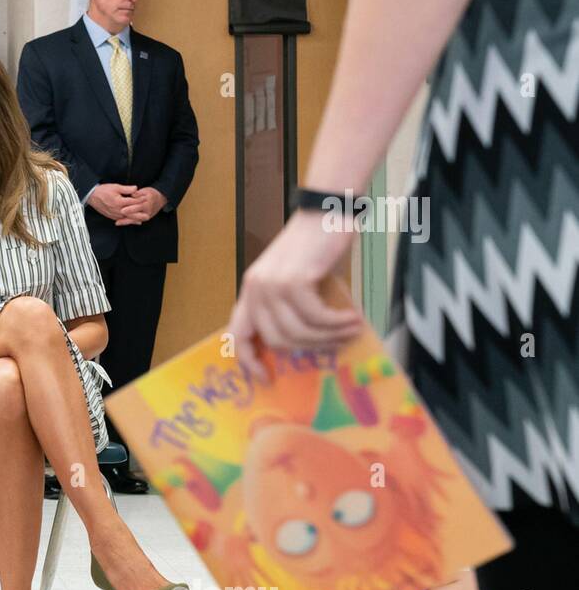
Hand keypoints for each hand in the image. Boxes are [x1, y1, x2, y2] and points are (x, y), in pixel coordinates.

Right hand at [86, 183, 141, 222]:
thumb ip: (127, 189)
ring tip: (143, 219)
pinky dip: (129, 221)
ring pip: (127, 218)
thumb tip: (136, 189)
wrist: (92, 196)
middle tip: (149, 214)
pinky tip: (134, 221)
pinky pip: (122, 220)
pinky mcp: (112, 217)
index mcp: (119, 202)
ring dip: (136, 218)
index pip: (133, 202)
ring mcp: (114, 215)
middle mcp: (117, 210)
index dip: (140, 200)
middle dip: (141, 213)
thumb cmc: (103, 191)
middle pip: (132, 213)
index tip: (146, 199)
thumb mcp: (116, 187)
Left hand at [117, 187, 167, 225]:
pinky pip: (135, 221)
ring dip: (125, 221)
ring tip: (117, 222)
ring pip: (134, 220)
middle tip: (117, 220)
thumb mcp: (145, 191)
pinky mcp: (144, 219)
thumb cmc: (150, 194)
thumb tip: (132, 194)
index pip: (138, 207)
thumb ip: (138, 193)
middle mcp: (147, 212)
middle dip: (126, 218)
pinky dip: (127, 222)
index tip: (122, 210)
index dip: (130, 209)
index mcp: (147, 204)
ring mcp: (146, 217)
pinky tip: (118, 222)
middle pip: (136, 216)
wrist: (159, 200)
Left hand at [227, 210, 363, 382]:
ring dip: (329, 337)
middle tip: (335, 344)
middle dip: (310, 348)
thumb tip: (305, 344)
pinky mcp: (294, 281)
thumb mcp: (293, 281)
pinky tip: (353, 319)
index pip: (237, 335)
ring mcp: (272, 285)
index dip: (247, 361)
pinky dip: (336, 323)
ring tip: (350, 330)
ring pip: (298, 331)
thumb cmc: (315, 247)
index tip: (266, 379)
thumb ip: (288, 308)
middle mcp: (255, 289)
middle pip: (277, 340)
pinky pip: (316, 317)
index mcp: (251, 291)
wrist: (326, 211)